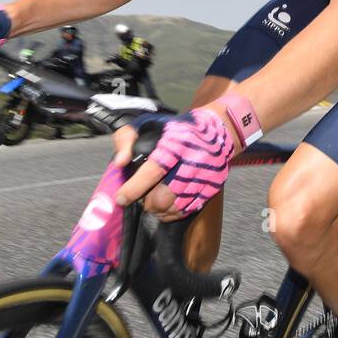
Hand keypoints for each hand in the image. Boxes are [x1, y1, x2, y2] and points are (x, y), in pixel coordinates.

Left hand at [110, 108, 235, 219]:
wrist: (217, 129)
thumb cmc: (177, 128)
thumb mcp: (147, 123)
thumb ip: (127, 139)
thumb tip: (120, 162)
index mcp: (175, 143)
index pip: (152, 171)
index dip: (134, 188)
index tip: (121, 198)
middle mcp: (191, 162)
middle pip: (163, 196)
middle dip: (147, 203)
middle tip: (140, 199)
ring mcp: (203, 177)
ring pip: (175, 207)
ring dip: (159, 210)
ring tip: (152, 203)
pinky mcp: (212, 187)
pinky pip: (189, 209)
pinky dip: (174, 214)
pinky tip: (166, 208)